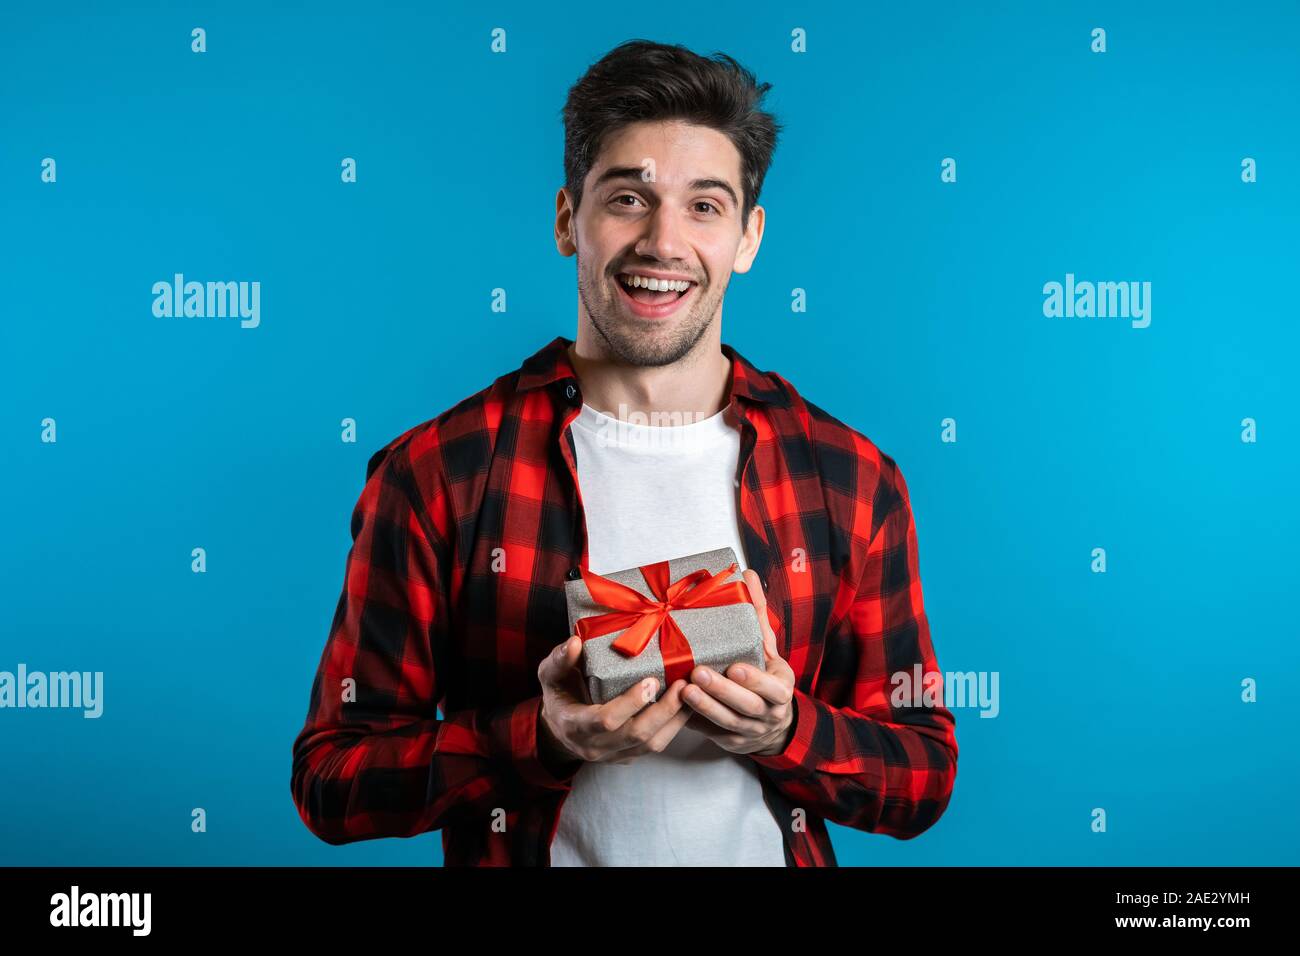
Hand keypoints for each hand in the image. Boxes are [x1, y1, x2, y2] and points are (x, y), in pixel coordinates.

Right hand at [537, 634, 693, 766]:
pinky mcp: (628, 756)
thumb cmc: (558, 695)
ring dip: (675, 720)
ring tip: (692, 694)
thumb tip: (575, 642)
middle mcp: (595, 746)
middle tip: (682, 684)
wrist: (558, 728)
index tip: (651, 681)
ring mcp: (613, 755)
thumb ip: (560, 660)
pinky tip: (686, 707)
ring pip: (651, 744)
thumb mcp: (550, 675)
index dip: (630, 703)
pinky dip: (674, 727)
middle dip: (664, 710)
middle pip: (637, 734)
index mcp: (575, 725)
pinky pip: (655, 746)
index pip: (606, 720)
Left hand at [681, 569, 795, 755]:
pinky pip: (711, 732)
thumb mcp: (765, 646)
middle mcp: (768, 713)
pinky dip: (695, 722)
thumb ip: (756, 614)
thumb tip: (747, 575)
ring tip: (683, 690)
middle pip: (747, 706)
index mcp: (780, 688)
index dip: (755, 680)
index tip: (735, 668)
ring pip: (727, 722)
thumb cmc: (763, 676)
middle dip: (722, 692)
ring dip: (705, 707)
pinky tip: (676, 709)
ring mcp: (749, 730)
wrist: (770, 723)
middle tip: (698, 673)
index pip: (773, 688)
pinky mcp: (730, 741)